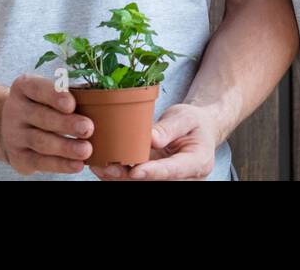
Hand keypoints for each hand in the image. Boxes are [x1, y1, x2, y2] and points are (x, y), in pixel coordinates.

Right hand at [0, 74, 94, 175]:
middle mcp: (16, 110)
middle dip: (66, 124)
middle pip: (41, 117)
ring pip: (41, 141)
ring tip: (86, 150)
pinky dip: (61, 164)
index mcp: (24, 87)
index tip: (71, 104)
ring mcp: (14, 135)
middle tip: (87, 128)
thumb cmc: (42, 105)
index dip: (54, 95)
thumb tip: (102, 100)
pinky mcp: (19, 157)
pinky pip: (40, 162)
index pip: (36, 88)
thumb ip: (69, 95)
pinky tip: (77, 164)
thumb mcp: (47, 93)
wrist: (11, 128)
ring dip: (65, 147)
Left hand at [89, 102, 219, 180]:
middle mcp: (184, 177)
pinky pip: (137, 178)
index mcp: (198, 162)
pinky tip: (103, 166)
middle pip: (155, 180)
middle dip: (130, 176)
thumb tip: (151, 139)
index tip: (135, 171)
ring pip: (143, 183)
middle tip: (108, 167)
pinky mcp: (155, 176)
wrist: (199, 129)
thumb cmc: (194, 122)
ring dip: (120, 176)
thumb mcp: (186, 117)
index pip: (174, 170)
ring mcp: (169, 179)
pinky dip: (119, 173)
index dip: (153, 172)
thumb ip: (169, 128)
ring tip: (100, 166)